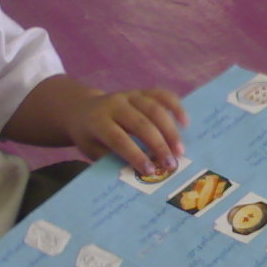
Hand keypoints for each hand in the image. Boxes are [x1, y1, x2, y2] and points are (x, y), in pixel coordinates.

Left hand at [64, 87, 187, 174]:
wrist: (81, 109)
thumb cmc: (90, 136)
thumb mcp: (92, 150)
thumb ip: (113, 159)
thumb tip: (138, 175)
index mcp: (98, 121)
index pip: (118, 138)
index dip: (135, 155)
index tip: (150, 171)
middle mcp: (114, 104)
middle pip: (140, 123)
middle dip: (158, 144)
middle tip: (171, 163)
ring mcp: (128, 95)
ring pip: (154, 108)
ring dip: (170, 130)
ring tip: (180, 150)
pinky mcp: (140, 91)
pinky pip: (160, 95)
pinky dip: (175, 106)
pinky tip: (185, 122)